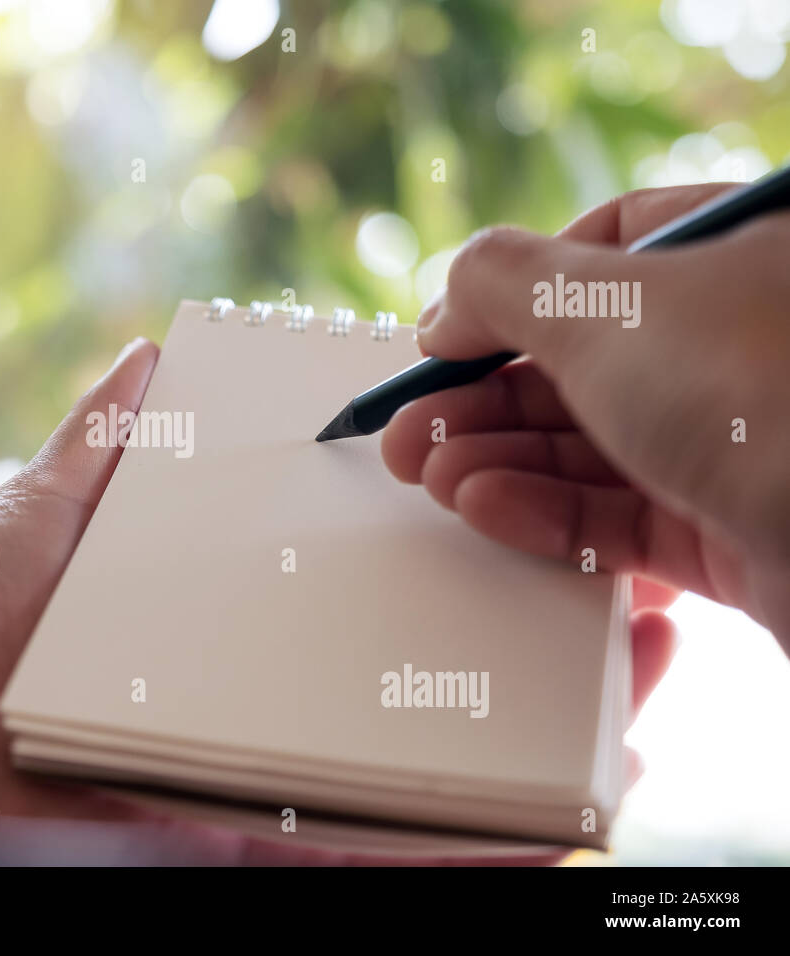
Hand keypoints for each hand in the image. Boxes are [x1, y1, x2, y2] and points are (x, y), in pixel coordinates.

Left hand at [0, 337, 676, 863]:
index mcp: (225, 646)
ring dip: (511, 781)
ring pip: (404, 798)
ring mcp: (252, 793)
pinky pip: (354, 859)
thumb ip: (104, 441)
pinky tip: (535, 835)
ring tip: (608, 751)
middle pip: (402, 717)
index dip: (448, 599)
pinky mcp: (234, 850)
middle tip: (607, 648)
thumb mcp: (48, 510)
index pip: (360, 626)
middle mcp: (250, 723)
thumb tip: (150, 354)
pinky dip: (449, 853)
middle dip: (508, 691)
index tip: (529, 550)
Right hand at [385, 184, 789, 651]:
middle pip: (579, 365)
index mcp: (737, 253)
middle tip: (408, 431)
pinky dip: (544, 512)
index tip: (439, 342)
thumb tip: (452, 302)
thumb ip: (505, 281)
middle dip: (481, 399)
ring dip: (497, 460)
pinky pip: (617, 517)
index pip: (601, 255)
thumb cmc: (764, 388)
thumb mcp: (603, 301)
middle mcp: (742, 344)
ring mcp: (739, 440)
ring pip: (591, 447)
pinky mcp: (732, 531)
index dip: (505, 299)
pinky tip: (487, 507)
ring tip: (432, 474)